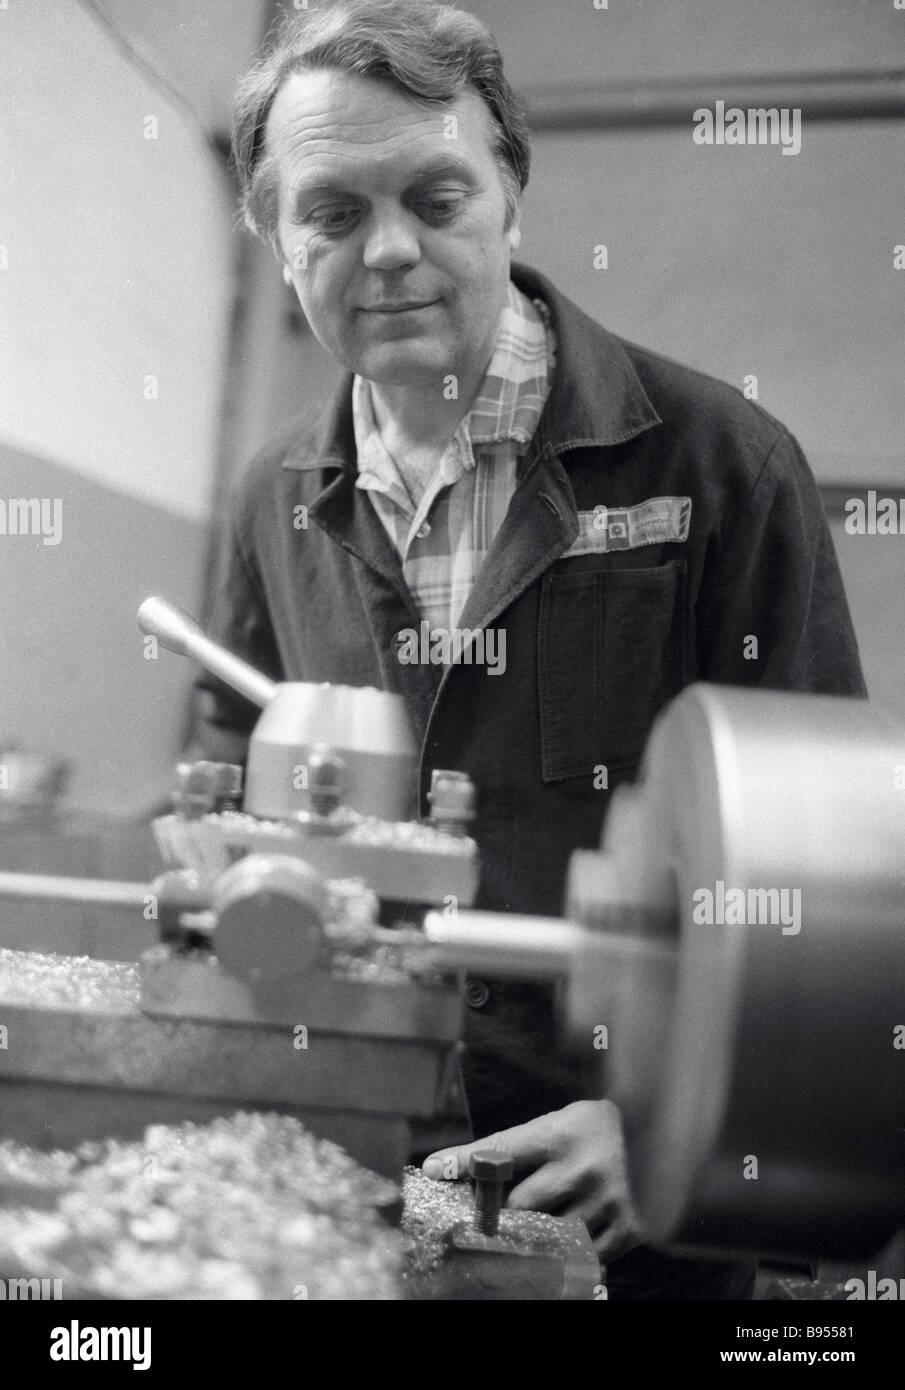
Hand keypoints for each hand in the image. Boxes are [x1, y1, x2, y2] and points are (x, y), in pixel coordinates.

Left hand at [422, 1098, 642, 1260]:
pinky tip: (559, 1252)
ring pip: (548, 1238)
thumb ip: (515, 1147)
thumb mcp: (559, 1123)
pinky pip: (584, 1258)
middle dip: (497, 1217)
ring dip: (530, 1242)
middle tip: (480, 1224)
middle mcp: (582, 1168)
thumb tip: (455, 1167)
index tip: (432, 1170)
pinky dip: (567, 1259)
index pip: (500, 1150)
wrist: (669, 1133)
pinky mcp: (629, 1229)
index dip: (463, 1162)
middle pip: (519, 1206)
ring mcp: (607, 1202)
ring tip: (518, 1242)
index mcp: (561, 1133)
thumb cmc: (600, 1129)